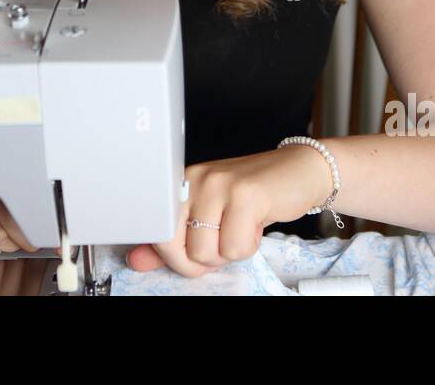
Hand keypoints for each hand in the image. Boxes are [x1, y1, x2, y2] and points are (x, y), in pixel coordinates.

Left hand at [126, 145, 333, 275]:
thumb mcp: (210, 218)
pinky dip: (249, 246)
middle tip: (226, 238)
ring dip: (231, 252)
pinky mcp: (246, 194)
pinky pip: (236, 247)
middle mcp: (195, 180)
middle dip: (207, 259)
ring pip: (208, 252)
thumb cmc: (253, 197)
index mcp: (181, 185)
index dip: (176, 256)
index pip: (158, 234)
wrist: (298, 172)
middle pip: (182, 250)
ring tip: (243, 226)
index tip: (195, 250)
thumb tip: (137, 261)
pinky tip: (256, 223)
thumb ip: (174, 241)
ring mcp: (219, 184)